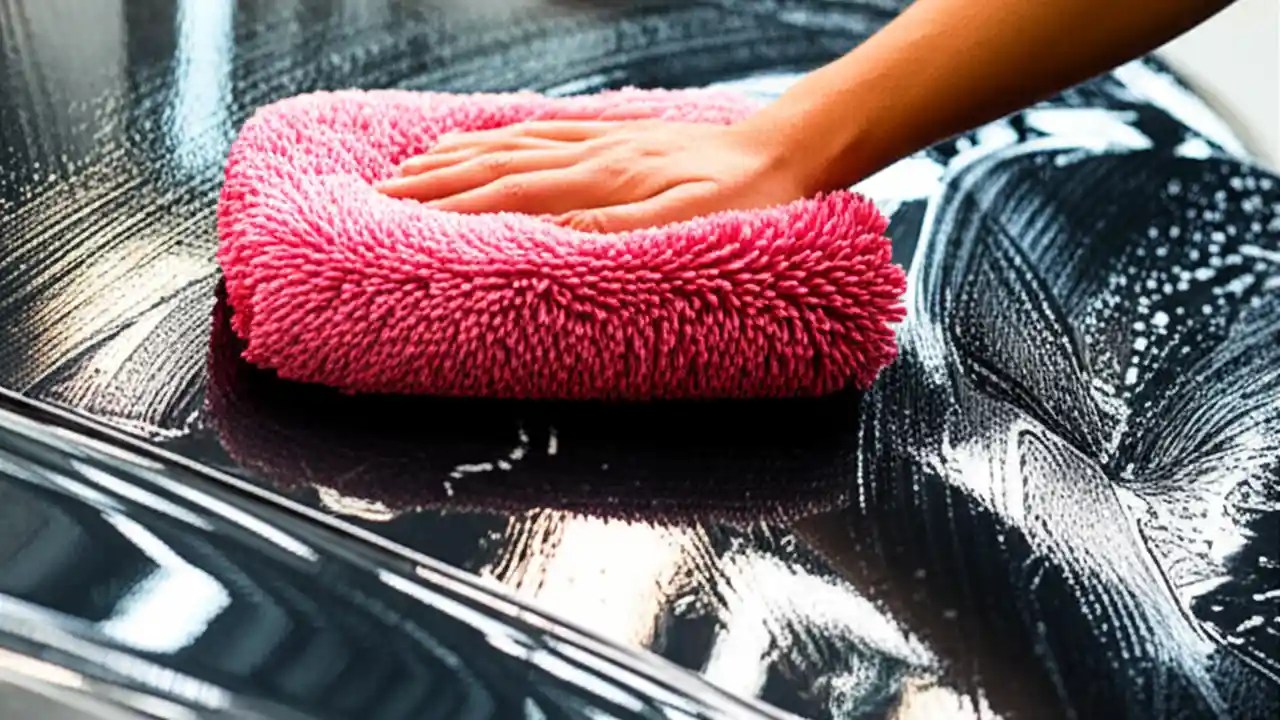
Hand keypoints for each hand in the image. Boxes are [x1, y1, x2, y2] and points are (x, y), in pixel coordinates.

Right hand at [375, 119, 811, 231]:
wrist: (787, 152)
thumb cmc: (745, 204)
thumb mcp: (688, 230)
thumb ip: (614, 233)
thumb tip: (543, 237)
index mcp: (603, 182)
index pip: (508, 196)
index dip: (449, 211)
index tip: (396, 222)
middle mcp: (592, 155)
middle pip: (494, 167)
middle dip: (433, 185)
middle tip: (378, 199)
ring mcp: (600, 141)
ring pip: (509, 145)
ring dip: (454, 159)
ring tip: (407, 171)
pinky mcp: (614, 135)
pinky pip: (541, 129)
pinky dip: (498, 135)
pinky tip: (477, 140)